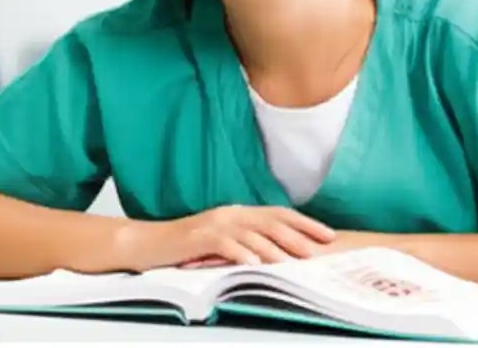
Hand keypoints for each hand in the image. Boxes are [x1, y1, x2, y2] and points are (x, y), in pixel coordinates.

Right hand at [127, 205, 335, 270]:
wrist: (148, 243)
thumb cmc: (186, 246)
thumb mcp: (220, 240)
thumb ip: (246, 241)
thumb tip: (279, 254)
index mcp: (237, 212)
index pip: (277, 214)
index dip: (305, 223)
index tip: (329, 235)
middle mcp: (229, 213)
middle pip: (270, 222)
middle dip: (298, 236)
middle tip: (320, 250)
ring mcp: (213, 224)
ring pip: (251, 234)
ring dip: (274, 249)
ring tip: (294, 263)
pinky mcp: (198, 237)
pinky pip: (225, 245)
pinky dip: (241, 254)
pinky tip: (254, 265)